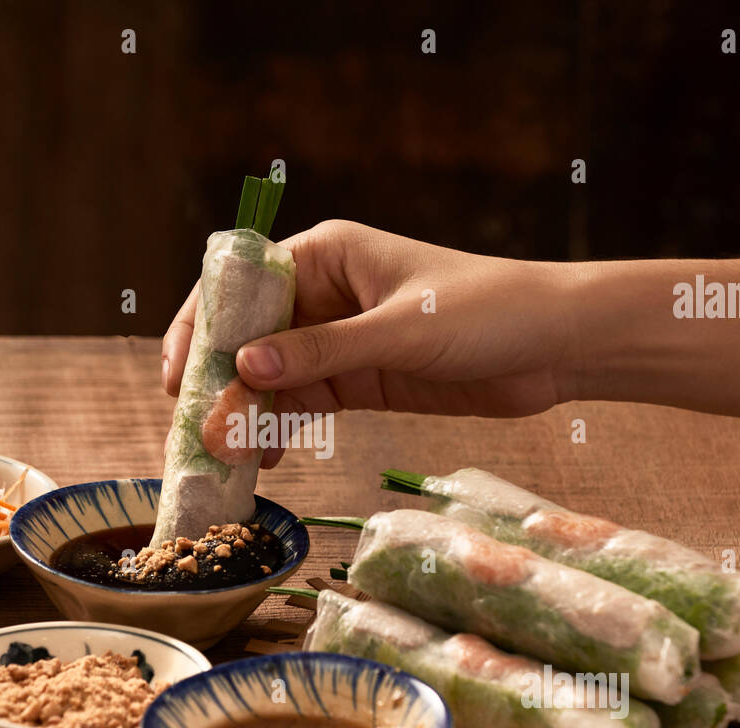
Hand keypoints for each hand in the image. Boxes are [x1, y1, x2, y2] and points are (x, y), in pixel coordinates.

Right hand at [161, 220, 578, 466]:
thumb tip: (243, 371)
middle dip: (221, 385)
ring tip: (227, 459)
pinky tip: (265, 460)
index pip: (241, 286)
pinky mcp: (360, 381)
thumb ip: (321, 353)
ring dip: (248, 416)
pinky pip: (305, 406)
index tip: (181, 378)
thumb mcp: (400, 330)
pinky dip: (282, 430)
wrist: (558, 345)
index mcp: (326, 255)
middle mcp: (323, 295)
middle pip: (249, 338)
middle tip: (201, 435)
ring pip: (273, 380)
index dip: (203, 329)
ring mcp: (340, 341)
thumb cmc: (487, 311)